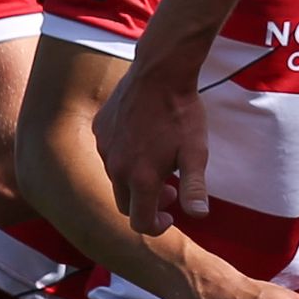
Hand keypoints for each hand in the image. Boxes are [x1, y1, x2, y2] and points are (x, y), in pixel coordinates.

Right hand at [94, 57, 207, 236]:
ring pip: (116, 178)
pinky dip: (125, 157)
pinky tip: (144, 141)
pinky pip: (109, 153)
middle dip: (147, 204)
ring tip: (159, 162)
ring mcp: (105, 147)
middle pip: (126, 204)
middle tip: (170, 189)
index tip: (171, 215)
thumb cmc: (181, 113)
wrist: (160, 72)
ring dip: (135, 180)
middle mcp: (116, 167)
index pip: (140, 222)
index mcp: (140, 178)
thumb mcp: (195, 152)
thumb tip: (199, 215)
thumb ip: (194, 188)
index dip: (156, 226)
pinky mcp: (100, 129)